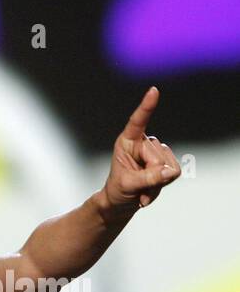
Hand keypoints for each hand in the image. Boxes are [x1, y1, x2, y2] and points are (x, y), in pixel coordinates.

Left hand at [102, 86, 180, 212]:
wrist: (121, 200)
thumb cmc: (118, 189)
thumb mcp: (127, 185)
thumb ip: (148, 178)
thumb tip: (170, 171)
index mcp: (128, 141)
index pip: (138, 122)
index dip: (147, 106)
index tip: (153, 91)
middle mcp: (144, 142)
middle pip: (158, 159)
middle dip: (150, 177)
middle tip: (136, 186)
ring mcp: (158, 151)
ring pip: (168, 167)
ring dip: (155, 184)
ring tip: (141, 188)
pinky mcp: (167, 161)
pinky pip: (173, 174)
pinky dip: (160, 187)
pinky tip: (148, 190)